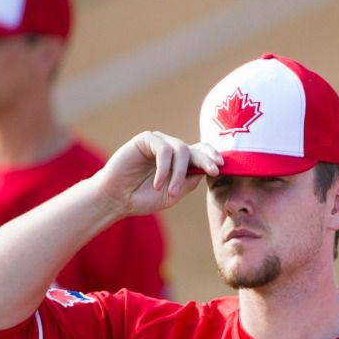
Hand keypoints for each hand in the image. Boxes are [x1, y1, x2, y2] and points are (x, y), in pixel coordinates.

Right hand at [94, 131, 222, 216]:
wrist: (116, 199)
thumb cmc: (142, 198)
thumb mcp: (173, 194)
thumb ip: (189, 181)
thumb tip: (206, 170)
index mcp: (180, 161)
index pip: (201, 152)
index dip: (212, 157)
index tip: (221, 168)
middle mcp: (171, 149)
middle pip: (194, 149)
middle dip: (206, 160)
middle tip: (214, 170)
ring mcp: (158, 142)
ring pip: (180, 151)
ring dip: (179, 174)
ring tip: (171, 192)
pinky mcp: (146, 139)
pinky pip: (163, 150)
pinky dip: (164, 169)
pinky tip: (157, 183)